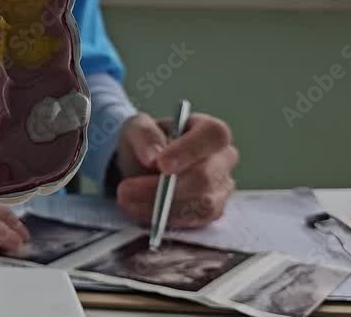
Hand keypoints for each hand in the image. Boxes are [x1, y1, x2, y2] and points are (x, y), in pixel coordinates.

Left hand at [114, 112, 238, 228]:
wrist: (142, 166)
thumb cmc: (146, 142)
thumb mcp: (136, 128)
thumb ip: (144, 135)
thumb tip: (152, 157)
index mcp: (211, 131)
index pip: (214, 136)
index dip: (189, 150)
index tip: (161, 164)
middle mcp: (224, 158)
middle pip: (206, 176)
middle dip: (164, 187)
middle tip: (126, 190)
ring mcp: (222, 187)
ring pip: (202, 204)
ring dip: (162, 207)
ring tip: (127, 200)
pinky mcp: (213, 211)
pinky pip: (196, 221)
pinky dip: (166, 219)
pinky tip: (140, 210)